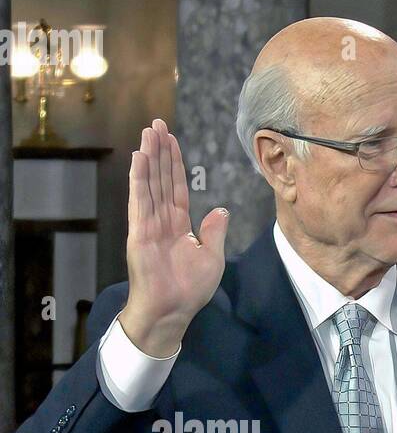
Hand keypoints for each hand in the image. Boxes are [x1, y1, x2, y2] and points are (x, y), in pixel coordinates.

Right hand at [119, 118, 228, 357]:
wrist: (173, 309)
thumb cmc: (191, 289)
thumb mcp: (212, 257)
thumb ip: (214, 232)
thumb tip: (221, 210)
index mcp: (178, 225)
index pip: (176, 187)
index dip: (174, 164)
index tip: (172, 140)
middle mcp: (162, 220)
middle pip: (160, 178)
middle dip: (159, 151)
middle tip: (157, 124)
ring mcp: (148, 224)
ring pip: (149, 183)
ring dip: (148, 157)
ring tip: (148, 132)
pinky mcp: (139, 232)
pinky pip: (139, 200)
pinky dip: (139, 178)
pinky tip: (139, 158)